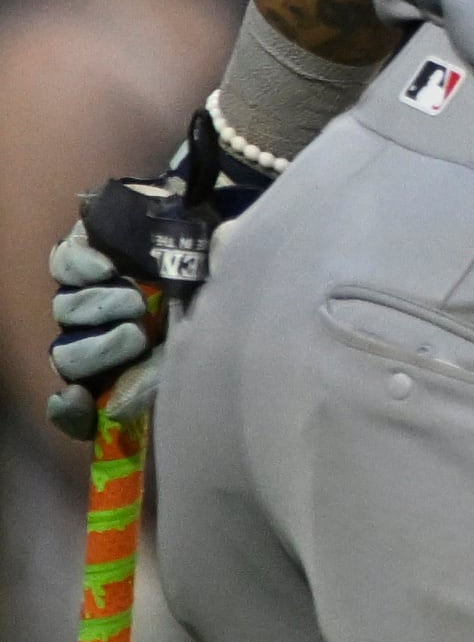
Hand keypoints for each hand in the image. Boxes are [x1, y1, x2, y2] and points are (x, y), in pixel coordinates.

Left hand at [45, 103, 280, 436]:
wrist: (240, 230)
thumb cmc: (235, 293)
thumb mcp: (210, 336)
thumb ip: (165, 373)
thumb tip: (121, 407)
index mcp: (132, 364)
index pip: (86, 402)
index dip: (75, 411)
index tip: (87, 402)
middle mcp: (105, 330)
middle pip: (71, 355)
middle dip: (99, 351)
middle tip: (137, 336)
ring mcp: (93, 290)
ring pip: (67, 312)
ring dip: (96, 311)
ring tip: (134, 301)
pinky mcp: (90, 248)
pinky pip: (65, 264)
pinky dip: (80, 269)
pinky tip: (105, 270)